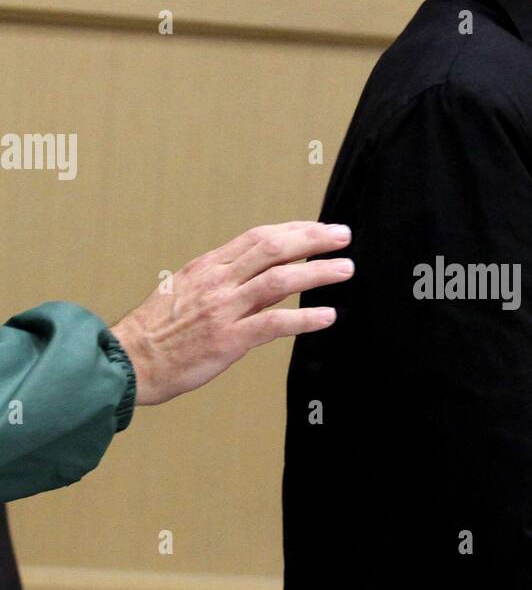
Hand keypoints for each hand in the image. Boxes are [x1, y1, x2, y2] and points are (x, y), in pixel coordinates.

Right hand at [110, 221, 352, 405]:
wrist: (129, 361)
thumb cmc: (158, 332)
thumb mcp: (188, 293)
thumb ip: (230, 285)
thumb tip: (272, 281)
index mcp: (207, 267)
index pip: (258, 237)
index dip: (294, 229)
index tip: (320, 228)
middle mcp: (217, 282)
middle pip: (273, 248)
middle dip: (313, 239)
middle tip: (343, 236)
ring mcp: (223, 309)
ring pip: (279, 280)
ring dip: (317, 272)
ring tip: (345, 269)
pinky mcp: (227, 340)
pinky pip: (273, 324)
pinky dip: (304, 318)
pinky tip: (327, 316)